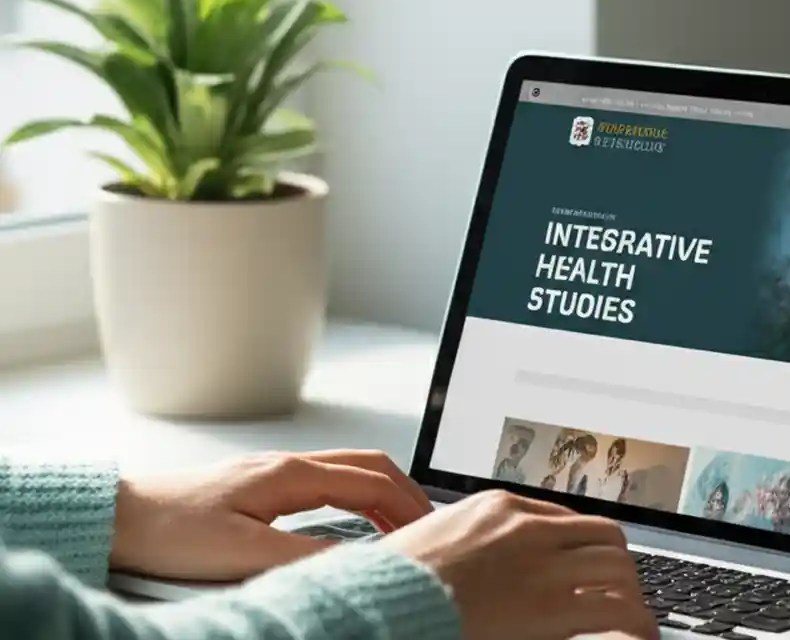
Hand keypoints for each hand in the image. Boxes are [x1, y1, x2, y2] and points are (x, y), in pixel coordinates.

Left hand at [110, 449, 432, 580]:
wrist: (121, 516)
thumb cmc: (171, 530)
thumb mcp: (243, 554)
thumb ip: (305, 557)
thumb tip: (357, 562)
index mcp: (292, 474)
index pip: (372, 481)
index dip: (408, 506)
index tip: (430, 531)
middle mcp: (289, 465)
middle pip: (369, 466)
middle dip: (406, 493)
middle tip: (428, 526)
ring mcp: (276, 471)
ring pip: (350, 471)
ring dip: (383, 493)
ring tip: (401, 526)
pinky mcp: (262, 485)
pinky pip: (329, 481)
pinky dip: (358, 498)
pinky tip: (354, 523)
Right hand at [382, 490, 657, 639]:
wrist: (380, 606)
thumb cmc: (391, 584)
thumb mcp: (426, 542)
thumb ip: (459, 540)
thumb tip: (465, 559)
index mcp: (497, 507)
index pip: (563, 517)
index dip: (581, 545)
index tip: (586, 562)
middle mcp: (527, 527)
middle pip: (601, 534)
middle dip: (614, 564)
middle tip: (617, 589)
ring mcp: (542, 563)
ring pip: (617, 566)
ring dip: (629, 592)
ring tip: (633, 616)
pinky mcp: (552, 604)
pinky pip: (615, 607)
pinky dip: (633, 621)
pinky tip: (637, 633)